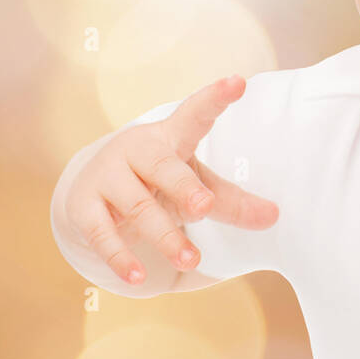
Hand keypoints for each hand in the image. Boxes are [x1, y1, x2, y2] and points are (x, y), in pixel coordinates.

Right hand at [63, 75, 278, 284]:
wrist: (89, 187)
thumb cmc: (155, 180)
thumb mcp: (192, 182)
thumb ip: (230, 200)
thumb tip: (275, 216)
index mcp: (169, 136)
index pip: (194, 114)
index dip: (215, 98)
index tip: (238, 81)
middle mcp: (136, 149)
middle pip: (163, 166)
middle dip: (184, 188)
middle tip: (204, 206)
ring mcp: (107, 175)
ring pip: (137, 206)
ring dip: (165, 236)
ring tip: (192, 260)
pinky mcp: (84, 205)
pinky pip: (102, 234)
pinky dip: (121, 257)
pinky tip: (138, 276)